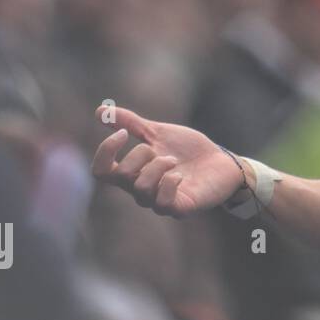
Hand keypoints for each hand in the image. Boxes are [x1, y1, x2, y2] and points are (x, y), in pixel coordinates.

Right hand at [90, 106, 247, 217]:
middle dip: (139, 155)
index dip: (105, 152)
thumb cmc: (187, 150)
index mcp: (132, 173)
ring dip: (157, 167)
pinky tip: (179, 174)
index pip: (101, 172)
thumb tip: (99, 111)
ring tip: (173, 160)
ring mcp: (159, 201)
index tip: (124, 133)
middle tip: (158, 149)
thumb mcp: (157, 132)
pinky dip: (169, 184)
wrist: (221, 161)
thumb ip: (131, 124)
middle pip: (121, 177)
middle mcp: (140, 191)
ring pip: (141, 189)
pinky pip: (163, 204)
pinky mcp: (180, 208)